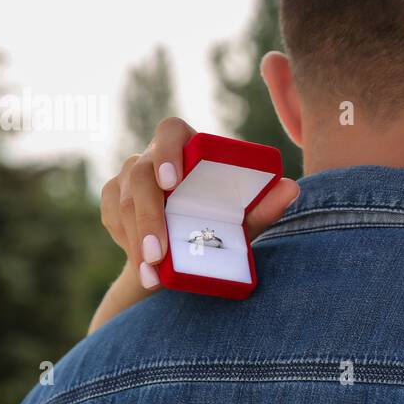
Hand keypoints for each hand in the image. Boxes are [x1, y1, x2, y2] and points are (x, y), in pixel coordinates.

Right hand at [99, 117, 300, 290]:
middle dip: (149, 217)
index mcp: (189, 147)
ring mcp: (130, 175)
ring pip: (123, 200)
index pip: (171, 131)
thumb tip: (291, 188)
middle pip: (141, 174)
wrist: (186, 254)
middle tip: (159, 253)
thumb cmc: (221, 224)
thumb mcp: (243, 220)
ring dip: (137, 239)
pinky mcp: (114, 198)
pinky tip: (143, 267)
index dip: (168, 152)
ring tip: (152, 272)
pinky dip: (127, 243)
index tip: (172, 184)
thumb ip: (264, 205)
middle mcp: (155, 156)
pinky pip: (112, 216)